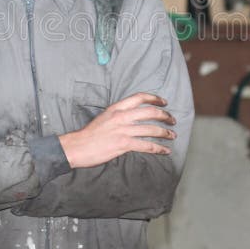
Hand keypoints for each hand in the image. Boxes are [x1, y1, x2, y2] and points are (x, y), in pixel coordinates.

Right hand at [59, 93, 175, 168]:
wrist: (77, 147)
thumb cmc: (89, 135)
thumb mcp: (104, 118)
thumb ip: (118, 116)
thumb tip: (132, 119)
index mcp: (116, 108)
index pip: (139, 97)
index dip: (154, 98)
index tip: (164, 102)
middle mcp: (121, 116)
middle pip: (150, 112)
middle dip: (165, 115)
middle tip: (172, 120)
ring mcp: (123, 130)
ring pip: (151, 129)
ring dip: (165, 133)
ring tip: (172, 136)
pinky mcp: (123, 144)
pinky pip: (146, 145)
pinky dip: (159, 148)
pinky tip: (165, 151)